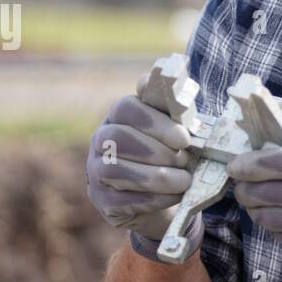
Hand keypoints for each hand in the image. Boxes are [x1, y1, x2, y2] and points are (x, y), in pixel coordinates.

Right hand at [86, 77, 198, 244]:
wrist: (161, 195)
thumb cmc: (169, 154)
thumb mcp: (173, 129)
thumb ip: (170, 107)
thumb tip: (162, 81)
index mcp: (118, 116)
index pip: (126, 108)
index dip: (155, 122)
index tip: (184, 138)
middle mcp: (100, 141)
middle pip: (119, 138)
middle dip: (157, 151)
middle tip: (185, 161)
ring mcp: (97, 171)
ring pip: (117, 170)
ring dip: (158, 177)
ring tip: (184, 180)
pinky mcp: (103, 200)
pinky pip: (123, 199)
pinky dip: (154, 198)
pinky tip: (175, 196)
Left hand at [227, 125, 281, 281]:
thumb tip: (281, 119)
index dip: (252, 163)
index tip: (236, 165)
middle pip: (269, 191)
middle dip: (246, 189)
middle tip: (240, 187)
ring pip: (271, 217)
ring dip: (255, 211)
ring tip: (252, 204)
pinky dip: (274, 230)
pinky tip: (274, 222)